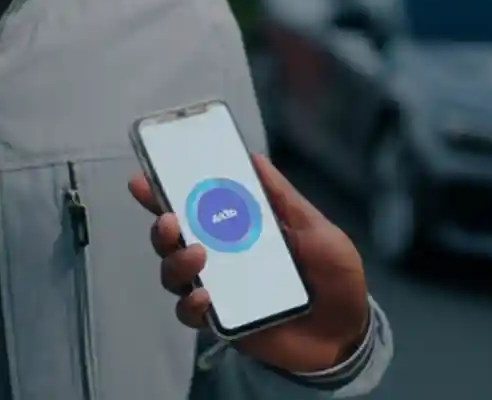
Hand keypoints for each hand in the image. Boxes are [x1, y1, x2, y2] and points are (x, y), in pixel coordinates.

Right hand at [128, 154, 369, 373]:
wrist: (348, 334)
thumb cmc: (336, 277)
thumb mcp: (316, 230)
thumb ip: (283, 199)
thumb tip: (254, 158)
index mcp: (242, 229)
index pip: (197, 207)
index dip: (166, 193)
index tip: (143, 179)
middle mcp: (223, 257)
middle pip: (174, 240)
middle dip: (161, 227)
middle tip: (168, 218)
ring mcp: (221, 290)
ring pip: (174, 274)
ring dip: (175, 261)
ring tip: (196, 254)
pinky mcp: (223, 323)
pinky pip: (191, 314)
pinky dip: (190, 304)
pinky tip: (203, 295)